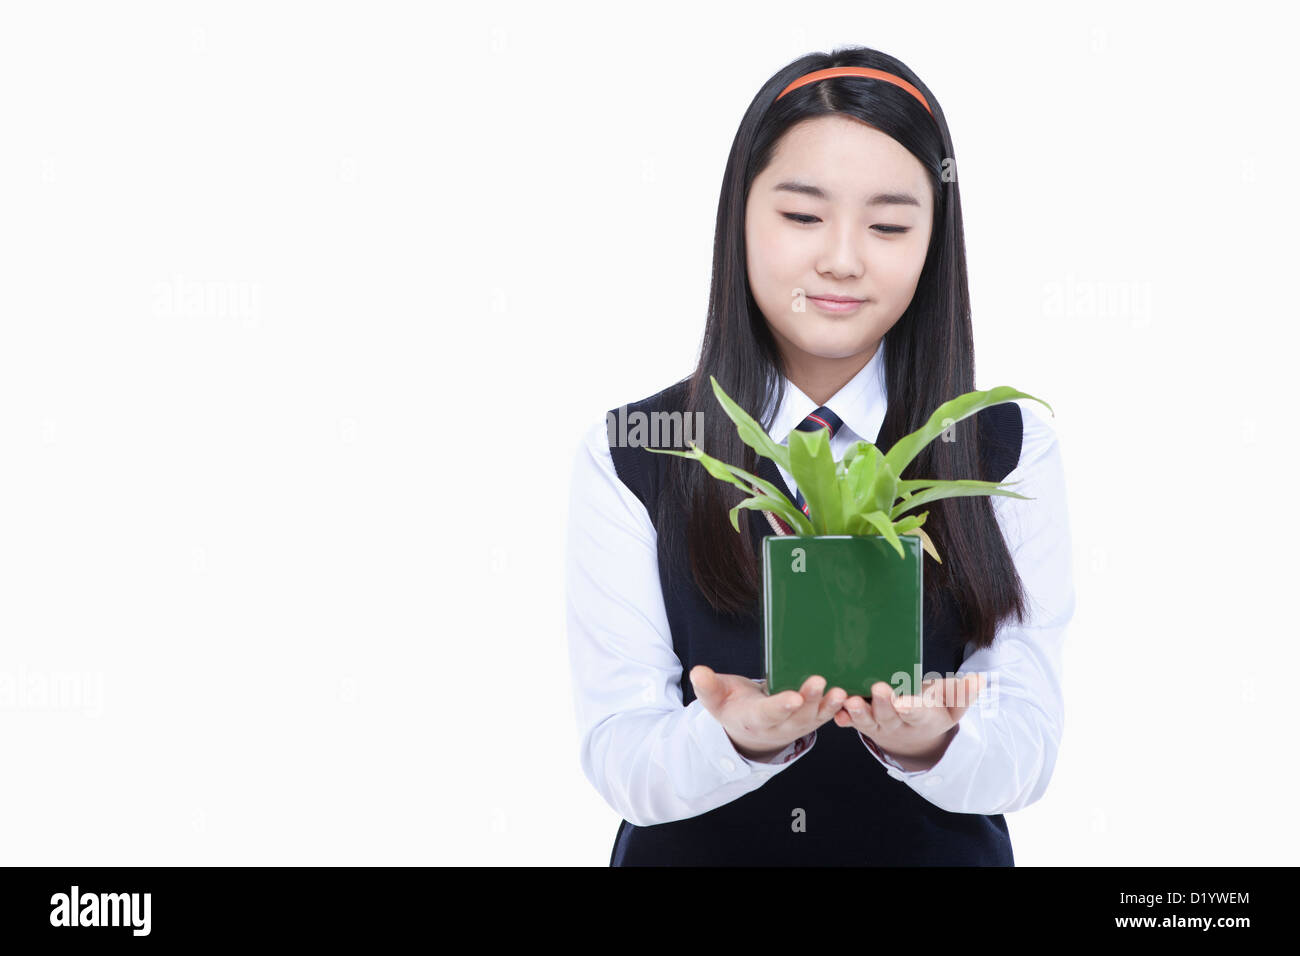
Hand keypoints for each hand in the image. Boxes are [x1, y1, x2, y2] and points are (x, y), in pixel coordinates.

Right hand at [690, 665, 846, 761]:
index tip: (792, 698)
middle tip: (819, 682)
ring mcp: (798, 725)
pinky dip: (840, 708)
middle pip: (797, 717)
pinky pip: (827, 715)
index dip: (780, 707)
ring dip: (829, 706)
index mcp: (754, 719)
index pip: (768, 714)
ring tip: (841, 692)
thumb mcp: (715, 698)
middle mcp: (779, 726)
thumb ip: (708, 687)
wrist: (750, 728)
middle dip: (809, 701)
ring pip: (816, 718)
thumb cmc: (733, 705)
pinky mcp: (812, 719)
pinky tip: (852, 693)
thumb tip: (697, 672)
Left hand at [833, 674, 985, 765]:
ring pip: (866, 721)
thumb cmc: (933, 709)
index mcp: (921, 717)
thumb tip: (979, 680)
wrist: (912, 735)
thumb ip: (962, 693)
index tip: (905, 702)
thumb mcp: (951, 705)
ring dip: (858, 712)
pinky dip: (843, 719)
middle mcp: (897, 723)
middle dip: (883, 703)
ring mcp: (877, 724)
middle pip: (888, 715)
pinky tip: (837, 713)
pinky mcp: (861, 721)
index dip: (911, 708)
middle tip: (878, 688)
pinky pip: (850, 722)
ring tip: (850, 701)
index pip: (917, 713)